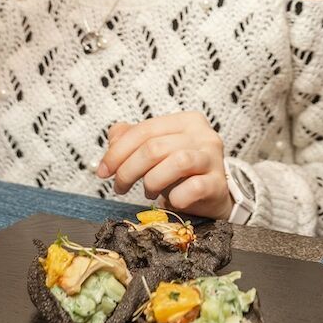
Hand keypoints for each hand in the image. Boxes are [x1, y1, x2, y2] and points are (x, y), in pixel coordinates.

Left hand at [96, 111, 233, 219]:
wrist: (213, 194)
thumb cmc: (182, 172)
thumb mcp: (158, 151)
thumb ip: (134, 139)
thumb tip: (113, 136)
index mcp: (186, 121)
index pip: (145, 130)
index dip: (118, 151)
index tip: (103, 171)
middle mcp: (203, 135)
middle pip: (155, 147)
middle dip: (129, 170)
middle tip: (119, 187)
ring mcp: (213, 158)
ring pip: (176, 162)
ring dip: (152, 182)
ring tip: (148, 192)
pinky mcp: (218, 183)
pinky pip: (193, 188)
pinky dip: (176, 197)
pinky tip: (172, 201)